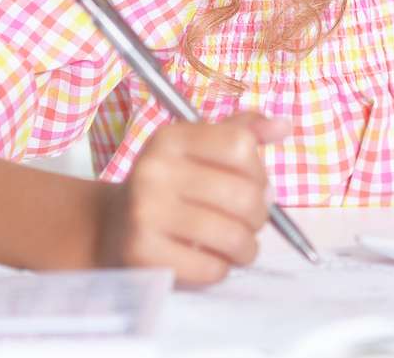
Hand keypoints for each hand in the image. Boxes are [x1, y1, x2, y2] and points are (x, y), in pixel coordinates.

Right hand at [95, 112, 288, 285]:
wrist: (110, 227)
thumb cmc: (170, 185)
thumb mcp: (198, 149)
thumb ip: (242, 132)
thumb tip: (284, 126)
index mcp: (171, 138)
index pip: (240, 146)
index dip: (259, 170)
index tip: (255, 184)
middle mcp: (154, 170)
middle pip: (243, 194)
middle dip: (260, 215)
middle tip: (252, 222)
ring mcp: (145, 213)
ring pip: (232, 235)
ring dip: (247, 247)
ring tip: (242, 246)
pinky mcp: (142, 254)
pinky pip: (210, 268)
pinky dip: (222, 269)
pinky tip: (213, 261)